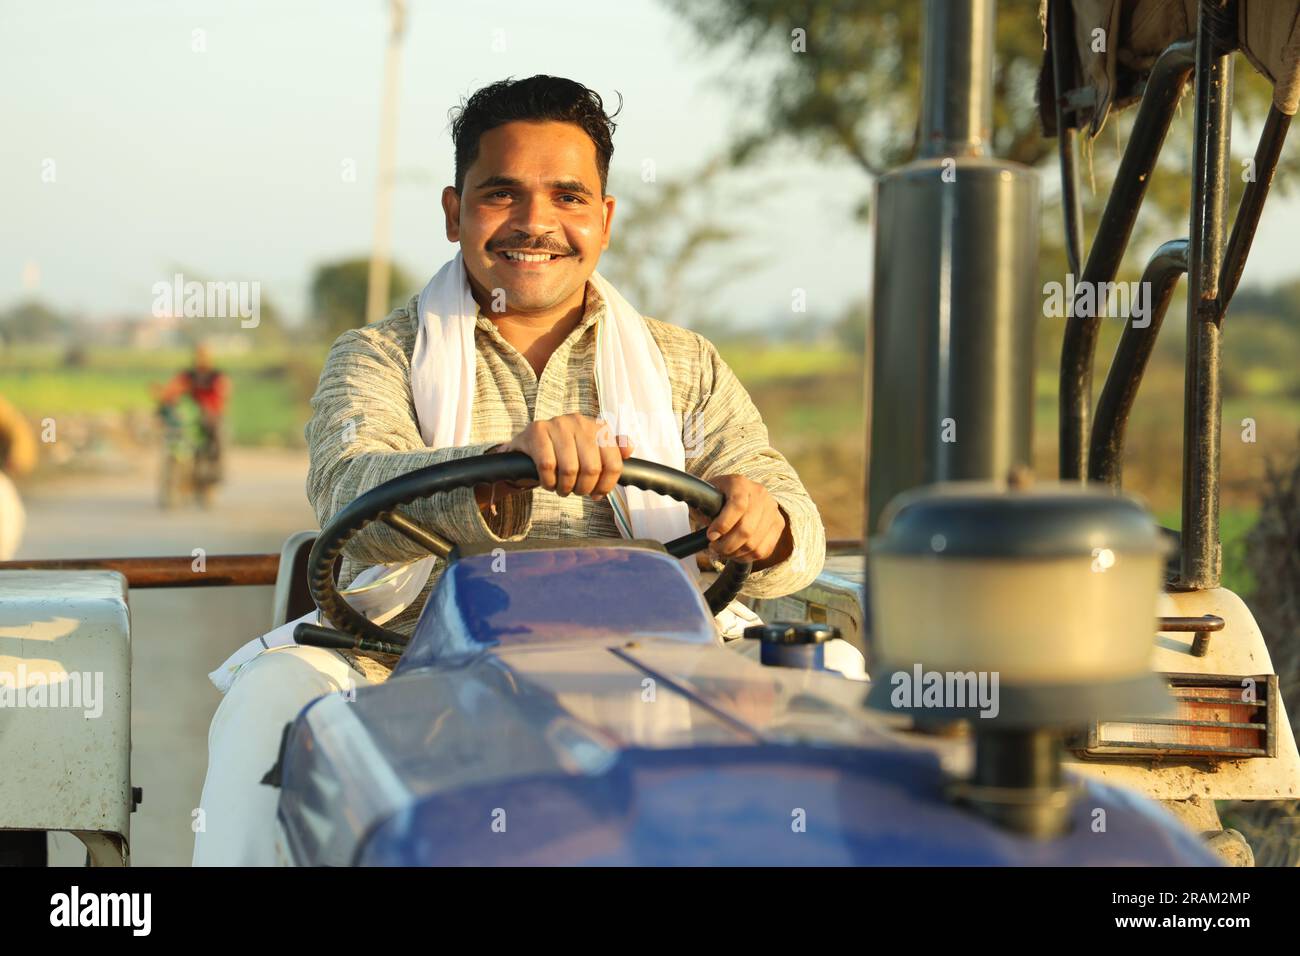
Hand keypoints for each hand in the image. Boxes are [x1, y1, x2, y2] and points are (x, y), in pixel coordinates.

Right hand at [494, 414, 631, 496]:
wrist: (529, 447)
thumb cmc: (564, 453)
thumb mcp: (590, 452)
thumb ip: (612, 452)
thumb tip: (629, 448)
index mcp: (598, 427)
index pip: (613, 463)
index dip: (606, 485)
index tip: (596, 494)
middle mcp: (581, 422)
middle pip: (592, 468)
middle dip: (584, 488)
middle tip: (576, 491)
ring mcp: (559, 423)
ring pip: (570, 469)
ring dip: (565, 487)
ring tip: (562, 488)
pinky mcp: (538, 430)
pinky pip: (547, 466)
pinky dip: (549, 482)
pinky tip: (549, 483)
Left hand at [704, 475, 791, 569]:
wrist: (737, 492)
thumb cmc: (718, 496)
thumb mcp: (706, 498)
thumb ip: (704, 512)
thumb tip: (712, 535)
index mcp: (740, 483)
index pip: (738, 506)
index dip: (723, 525)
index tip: (710, 536)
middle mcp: (760, 494)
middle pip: (747, 529)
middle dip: (726, 545)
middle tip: (714, 548)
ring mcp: (772, 509)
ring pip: (754, 543)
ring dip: (735, 553)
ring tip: (723, 551)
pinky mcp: (778, 524)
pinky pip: (764, 550)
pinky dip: (747, 557)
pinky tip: (736, 553)